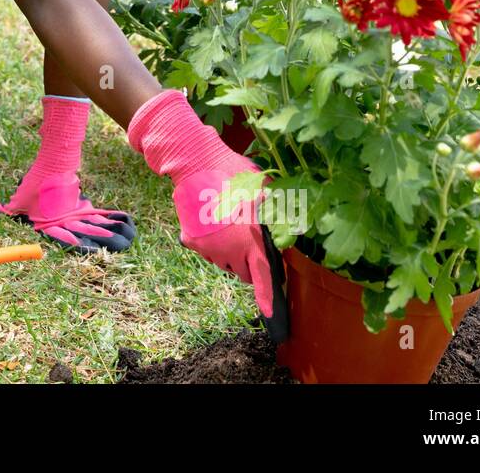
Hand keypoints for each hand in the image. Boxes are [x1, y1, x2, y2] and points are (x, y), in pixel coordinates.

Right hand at [172, 167, 276, 318]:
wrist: (196, 163)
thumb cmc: (234, 174)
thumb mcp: (265, 191)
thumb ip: (277, 215)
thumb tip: (288, 228)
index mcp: (250, 242)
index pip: (262, 279)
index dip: (267, 299)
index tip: (272, 316)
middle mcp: (228, 251)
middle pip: (243, 272)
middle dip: (249, 263)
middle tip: (249, 237)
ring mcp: (207, 249)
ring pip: (224, 262)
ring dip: (230, 252)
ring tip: (229, 223)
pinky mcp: (191, 241)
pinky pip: (206, 250)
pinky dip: (211, 243)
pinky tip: (212, 221)